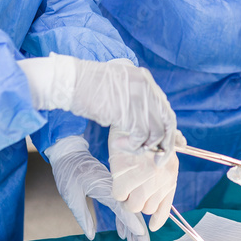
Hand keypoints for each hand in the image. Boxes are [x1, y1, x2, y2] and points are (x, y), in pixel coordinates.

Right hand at [24, 54, 178, 157]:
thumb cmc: (88, 90)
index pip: (166, 109)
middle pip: (168, 121)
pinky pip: (141, 137)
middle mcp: (147, 87)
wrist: (70, 82)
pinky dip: (133, 146)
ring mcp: (139, 98)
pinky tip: (118, 144)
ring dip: (143, 147)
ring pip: (156, 132)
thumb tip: (151, 129)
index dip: (170, 130)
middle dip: (165, 144)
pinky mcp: (129, 110)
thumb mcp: (119, 91)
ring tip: (126, 147)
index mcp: (145, 80)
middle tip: (158, 160)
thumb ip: (137, 104)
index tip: (169, 146)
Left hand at [45, 135, 149, 240]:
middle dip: (138, 229)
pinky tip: (123, 233)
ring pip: (127, 210)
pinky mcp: (110, 190)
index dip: (132, 222)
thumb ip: (82, 215)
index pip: (122, 207)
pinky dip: (122, 220)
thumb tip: (91, 236)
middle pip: (130, 210)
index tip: (141, 234)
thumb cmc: (68, 172)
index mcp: (105, 188)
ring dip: (131, 228)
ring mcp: (113, 189)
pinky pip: (120, 207)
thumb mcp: (71, 195)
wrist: (69, 153)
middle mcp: (113, 188)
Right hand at [109, 129, 181, 231]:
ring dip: (126, 196)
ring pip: (132, 205)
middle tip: (131, 187)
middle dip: (136, 200)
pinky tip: (118, 176)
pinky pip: (119, 195)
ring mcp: (144, 176)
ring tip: (124, 180)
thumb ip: (168, 156)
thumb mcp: (163, 141)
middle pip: (146, 208)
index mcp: (172, 171)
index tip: (152, 225)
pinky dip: (116, 188)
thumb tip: (177, 154)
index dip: (157, 217)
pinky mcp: (126, 174)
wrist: (133, 111)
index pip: (165, 206)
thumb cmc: (146, 127)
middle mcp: (162, 177)